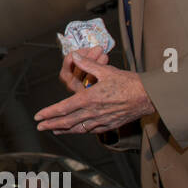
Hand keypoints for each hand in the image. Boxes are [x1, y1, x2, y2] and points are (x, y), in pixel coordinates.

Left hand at [36, 53, 153, 133]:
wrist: (150, 97)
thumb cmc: (130, 83)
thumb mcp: (107, 70)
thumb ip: (88, 64)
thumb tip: (74, 56)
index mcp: (90, 98)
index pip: (63, 108)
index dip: (49, 113)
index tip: (38, 116)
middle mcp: (93, 112)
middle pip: (67, 121)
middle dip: (51, 124)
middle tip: (40, 126)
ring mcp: (102, 120)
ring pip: (78, 128)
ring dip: (64, 129)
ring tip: (54, 130)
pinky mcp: (110, 124)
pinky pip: (91, 130)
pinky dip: (81, 131)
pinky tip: (77, 130)